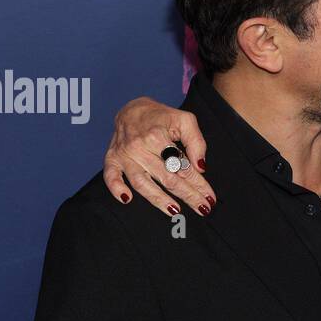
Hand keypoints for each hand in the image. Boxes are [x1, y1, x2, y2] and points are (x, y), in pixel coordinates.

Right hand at [102, 96, 216, 217]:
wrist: (132, 109)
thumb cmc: (161, 117)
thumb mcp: (185, 121)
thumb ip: (196, 142)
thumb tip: (201, 166)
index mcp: (157, 137)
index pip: (182, 167)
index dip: (199, 184)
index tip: (210, 197)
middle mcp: (139, 147)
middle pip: (167, 178)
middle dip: (188, 195)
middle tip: (203, 209)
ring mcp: (125, 155)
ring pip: (142, 182)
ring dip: (158, 199)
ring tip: (175, 211)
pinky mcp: (112, 159)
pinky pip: (110, 176)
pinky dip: (116, 188)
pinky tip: (126, 199)